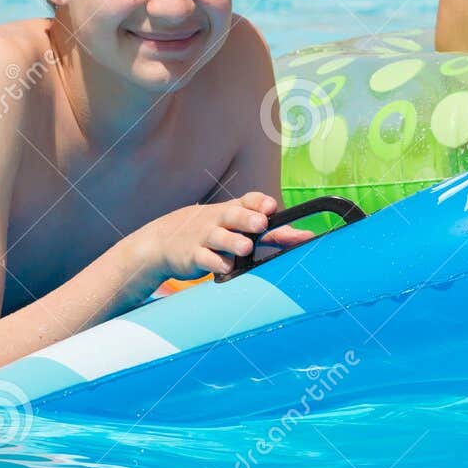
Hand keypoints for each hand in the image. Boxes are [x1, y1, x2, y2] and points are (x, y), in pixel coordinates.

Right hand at [143, 192, 282, 279]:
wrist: (164, 239)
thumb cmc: (211, 231)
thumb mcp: (236, 225)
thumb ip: (271, 232)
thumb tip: (304, 236)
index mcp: (232, 210)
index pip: (248, 200)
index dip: (259, 202)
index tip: (271, 206)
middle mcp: (219, 220)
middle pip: (234, 215)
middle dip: (248, 219)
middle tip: (261, 224)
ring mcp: (204, 237)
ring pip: (219, 238)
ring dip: (233, 242)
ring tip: (245, 248)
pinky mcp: (192, 255)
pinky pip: (204, 258)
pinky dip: (215, 263)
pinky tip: (225, 267)